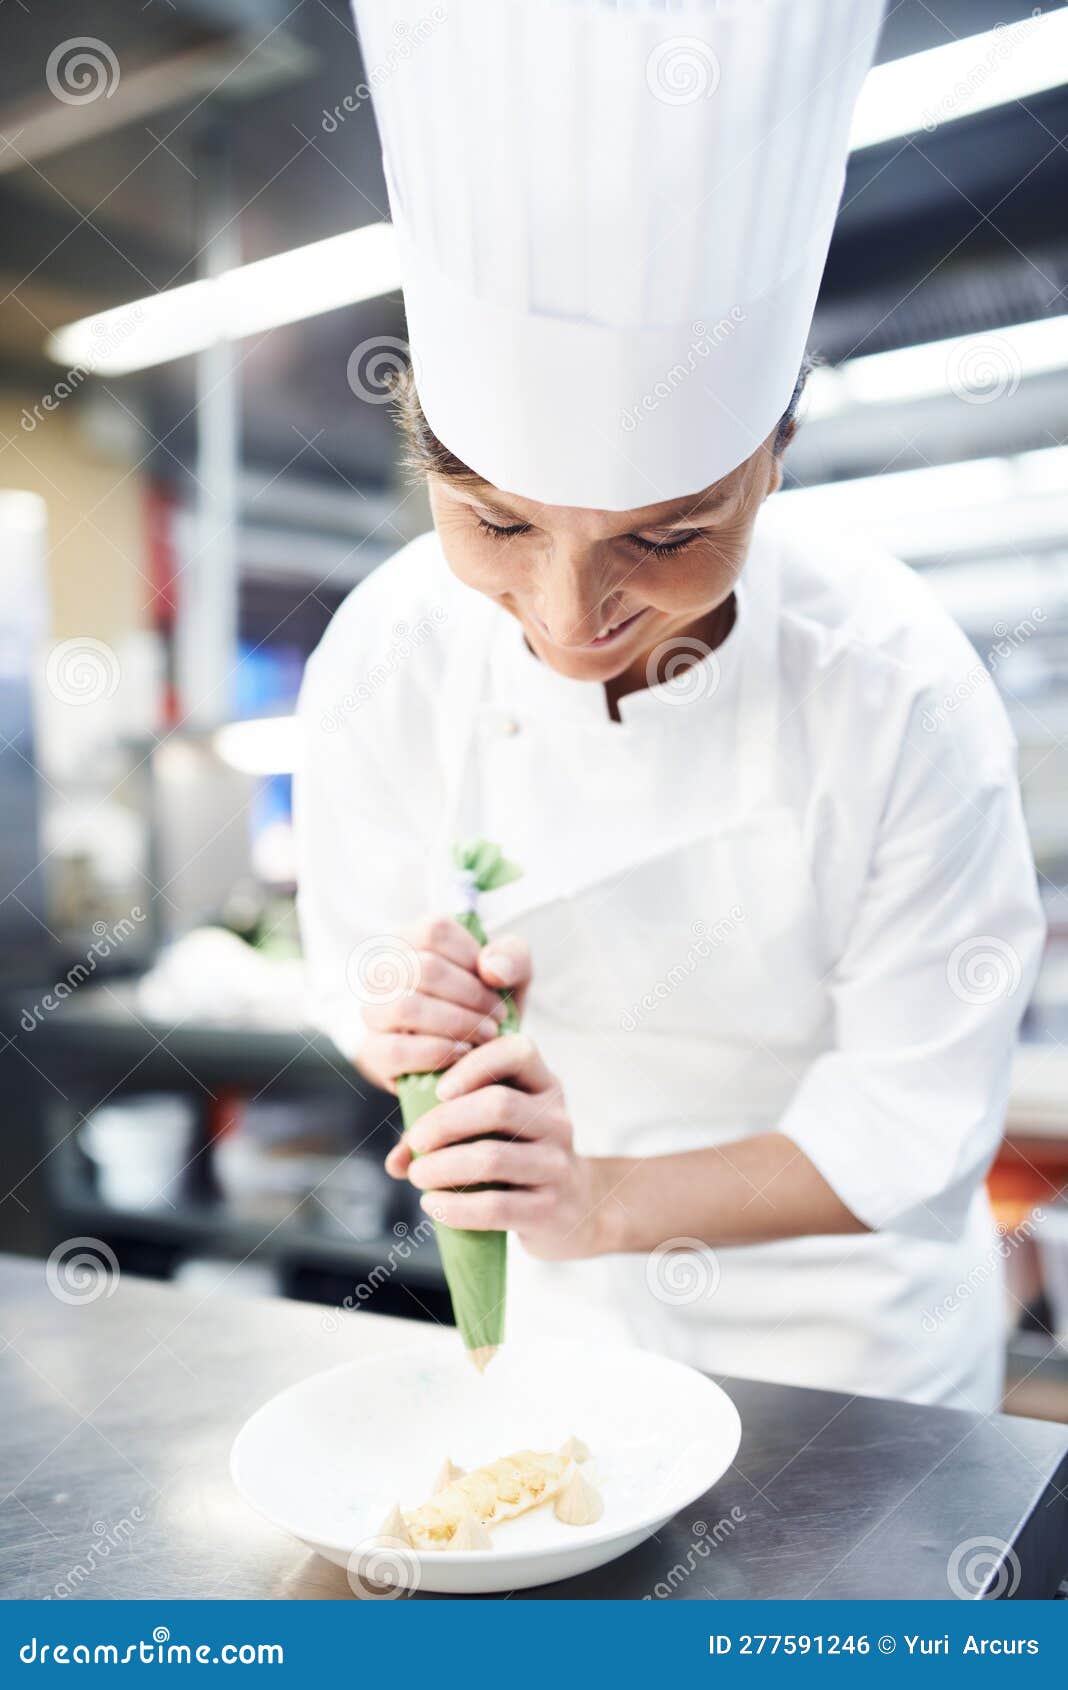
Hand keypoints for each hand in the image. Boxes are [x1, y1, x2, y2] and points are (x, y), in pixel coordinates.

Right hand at [357, 917, 531, 1094]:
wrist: (467, 1057)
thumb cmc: (483, 1004)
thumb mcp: (509, 975)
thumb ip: (513, 958)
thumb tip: (490, 968)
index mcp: (410, 939)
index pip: (435, 931)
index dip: (471, 956)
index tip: (495, 981)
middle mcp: (382, 970)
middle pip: (425, 969)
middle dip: (472, 995)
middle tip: (498, 1015)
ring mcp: (373, 1010)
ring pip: (406, 1007)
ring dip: (457, 1023)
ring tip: (486, 1034)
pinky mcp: (373, 1052)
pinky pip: (397, 1050)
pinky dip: (438, 1052)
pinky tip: (463, 1053)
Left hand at [385, 1033, 609, 1259]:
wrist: (575, 1208)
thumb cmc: (519, 1156)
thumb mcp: (495, 1129)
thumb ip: (445, 1132)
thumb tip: (396, 1162)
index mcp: (543, 1086)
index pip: (517, 1051)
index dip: (474, 1064)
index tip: (439, 1090)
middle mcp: (557, 1119)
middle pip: (498, 1105)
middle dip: (444, 1122)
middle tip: (417, 1141)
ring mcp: (558, 1165)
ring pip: (493, 1158)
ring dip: (442, 1167)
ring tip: (418, 1176)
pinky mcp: (551, 1209)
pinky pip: (496, 1207)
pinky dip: (455, 1207)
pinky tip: (434, 1205)